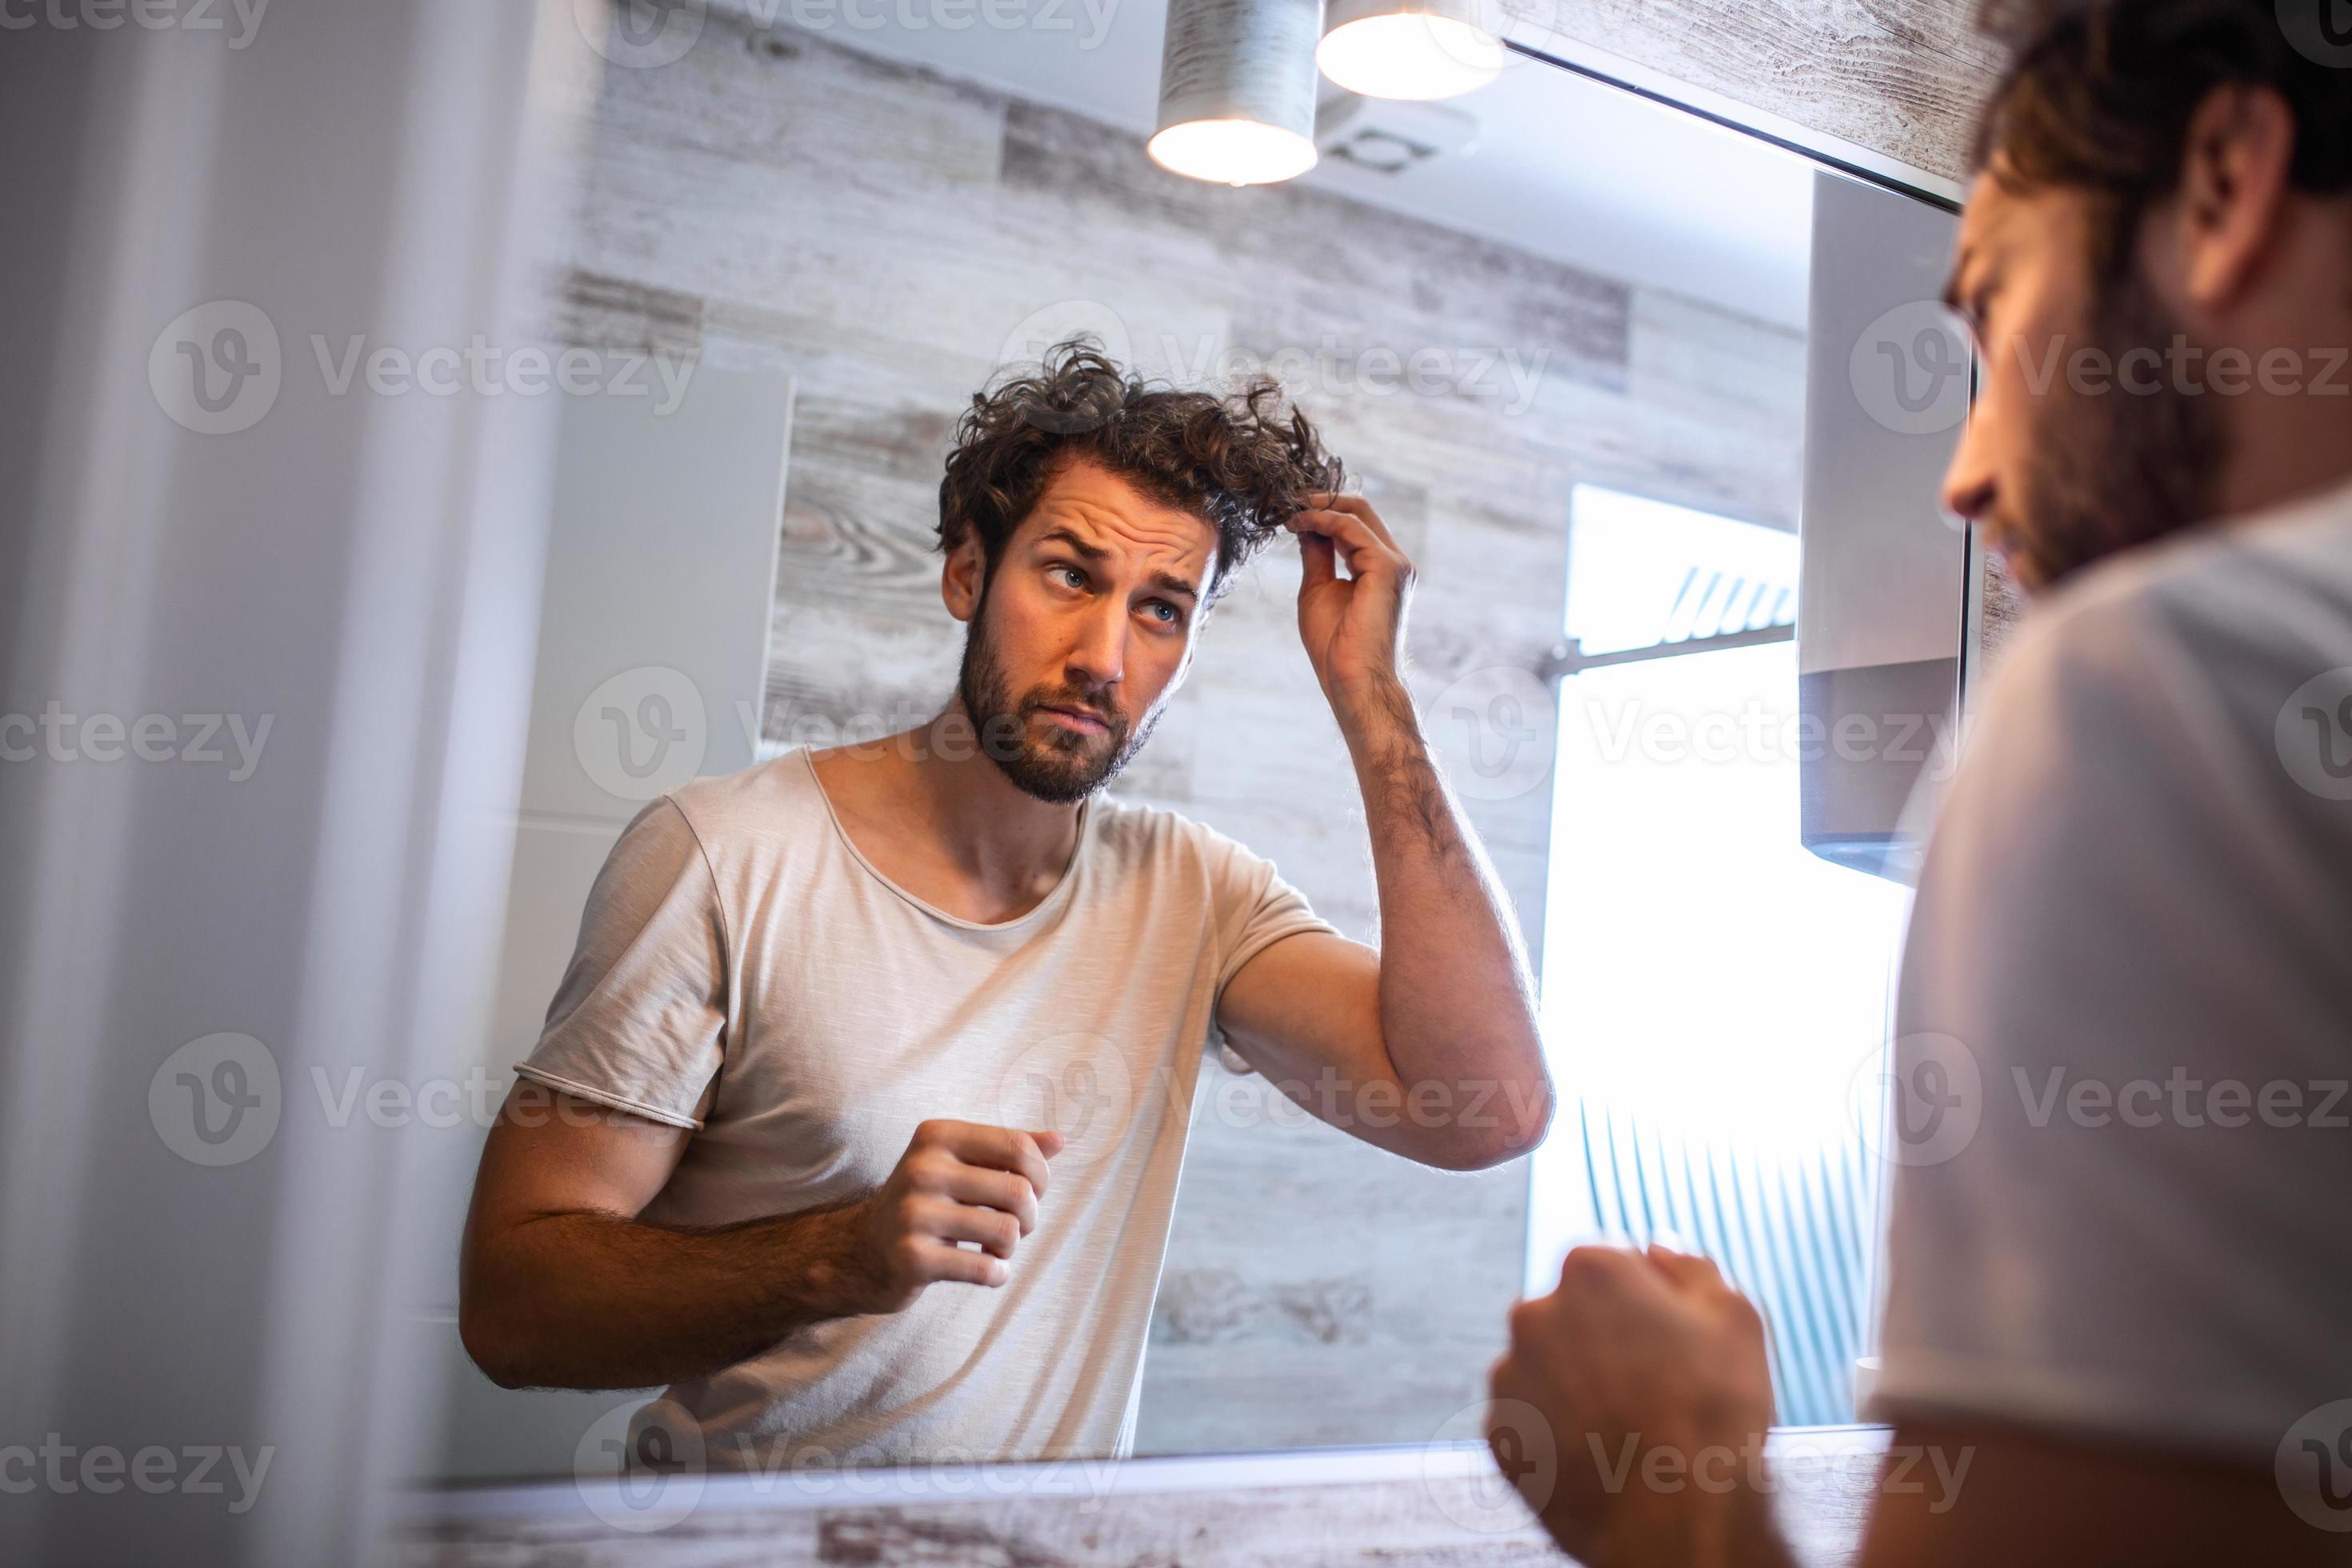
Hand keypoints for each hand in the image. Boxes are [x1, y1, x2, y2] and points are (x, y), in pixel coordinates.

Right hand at [845, 1119, 1062, 1313]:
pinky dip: (997, 1275)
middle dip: (1030, 1216)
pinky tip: (987, 1271)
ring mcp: (914, 1214)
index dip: (1041, 1175)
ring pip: (1007, 1232)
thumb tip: (1060, 1140)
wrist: (861, 1250)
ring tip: (996, 1249)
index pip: (1019, 1147)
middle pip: (1019, 1192)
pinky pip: (986, 1269)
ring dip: (1011, 1248)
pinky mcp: (913, 1258)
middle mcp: (922, 1169)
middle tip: (1014, 1226)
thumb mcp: (960, 1163)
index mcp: (937, 1135)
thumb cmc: (927, 1201)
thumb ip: (1009, 1149)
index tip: (1031, 1192)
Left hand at [1285, 493, 1414, 719]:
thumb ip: (1318, 555)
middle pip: (1360, 510)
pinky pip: (1351, 528)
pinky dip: (1322, 519)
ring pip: (1357, 512)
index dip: (1322, 510)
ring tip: (1286, 510)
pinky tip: (1298, 523)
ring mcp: (1395, 563)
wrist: (1352, 680)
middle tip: (1285, 500)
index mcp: (1380, 568)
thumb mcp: (1319, 589)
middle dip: (1321, 500)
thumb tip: (1306, 526)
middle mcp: (1394, 562)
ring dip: (1318, 506)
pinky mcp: (1387, 567)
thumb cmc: (1336, 647)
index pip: (1355, 523)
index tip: (1288, 510)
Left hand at [1486, 1244, 1785, 1567]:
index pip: (1606, 1266)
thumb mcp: (1735, 1316)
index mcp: (1589, 1270)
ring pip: (1544, 1369)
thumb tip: (1656, 1247)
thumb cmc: (1716, 1413)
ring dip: (1575, 1387)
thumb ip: (1690, 1265)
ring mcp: (1510, 1376)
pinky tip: (1598, 1456)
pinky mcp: (1501, 1435)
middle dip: (1600, 1342)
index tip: (1666, 1340)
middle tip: (1650, 1389)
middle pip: (1568, 1316)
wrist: (1680, 1518)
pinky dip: (1556, 1434)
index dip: (1641, 1302)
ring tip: (1626, 1430)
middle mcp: (1534, 1313)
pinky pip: (1529, 1422)